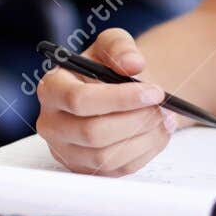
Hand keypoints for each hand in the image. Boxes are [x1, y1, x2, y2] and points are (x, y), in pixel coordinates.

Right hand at [35, 28, 175, 175]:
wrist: (111, 92)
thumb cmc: (106, 68)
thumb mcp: (111, 45)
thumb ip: (120, 47)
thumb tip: (133, 64)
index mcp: (51, 89)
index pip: (79, 100)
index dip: (120, 99)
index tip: (154, 92)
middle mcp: (51, 124)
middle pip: (92, 133)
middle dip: (135, 121)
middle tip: (162, 107)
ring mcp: (66, 151)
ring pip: (106, 156)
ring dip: (144, 138)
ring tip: (165, 118)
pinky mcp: (85, 169)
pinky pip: (118, 169)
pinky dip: (145, 152)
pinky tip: (158, 133)